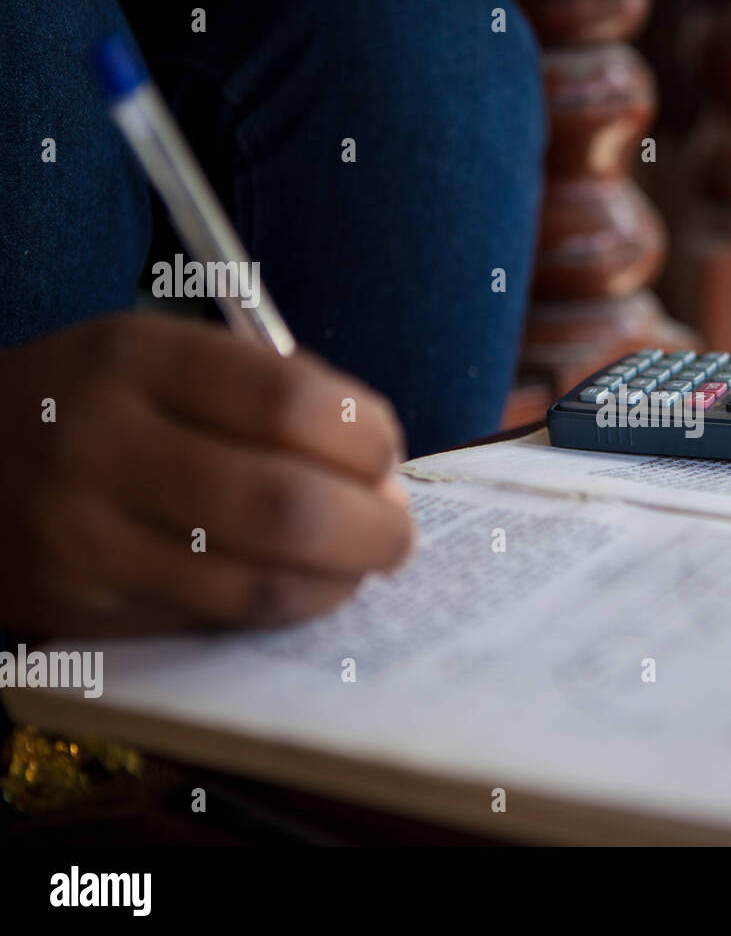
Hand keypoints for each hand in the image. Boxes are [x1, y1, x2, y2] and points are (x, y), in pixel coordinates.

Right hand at [0, 313, 413, 638]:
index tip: (385, 452)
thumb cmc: (95, 402)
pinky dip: (282, 606)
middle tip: (398, 530)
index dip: (366, 436)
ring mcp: (87, 537)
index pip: (289, 402)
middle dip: (374, 528)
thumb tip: (381, 476)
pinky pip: (218, 620)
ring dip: (340, 579)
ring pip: (261, 582)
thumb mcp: (162, 357)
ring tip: (359, 560)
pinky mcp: (85, 609)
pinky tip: (301, 583)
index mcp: (134, 358)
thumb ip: (272, 392)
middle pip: (287, 506)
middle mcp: (102, 445)